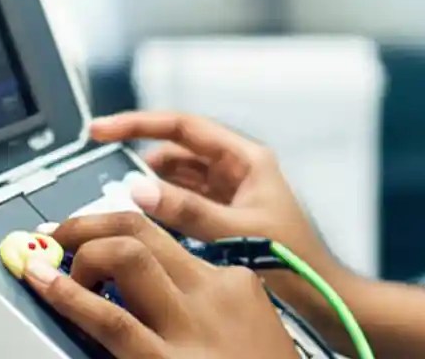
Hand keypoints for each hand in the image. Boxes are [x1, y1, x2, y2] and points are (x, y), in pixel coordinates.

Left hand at [22, 212, 297, 357]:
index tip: (91, 235)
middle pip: (142, 228)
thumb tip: (143, 291)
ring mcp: (192, 327)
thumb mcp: (247, 332)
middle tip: (60, 236)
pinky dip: (69, 296)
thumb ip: (206, 307)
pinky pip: (111, 319)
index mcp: (235, 283)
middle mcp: (215, 293)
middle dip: (90, 223)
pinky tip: (46, 285)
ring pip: (127, 254)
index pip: (167, 238)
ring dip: (83, 253)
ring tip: (58, 269)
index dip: (117, 231)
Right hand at [90, 113, 353, 324]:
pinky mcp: (222, 218)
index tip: (102, 129)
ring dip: (147, 190)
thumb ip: (188, 211)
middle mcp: (236, 170)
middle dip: (138, 162)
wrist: (323, 301)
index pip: (183, 127)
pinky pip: (181, 205)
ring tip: (119, 206)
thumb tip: (140, 190)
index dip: (138, 124)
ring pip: (174, 180)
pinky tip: (142, 226)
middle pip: (174, 152)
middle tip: (103, 175)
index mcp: (246, 159)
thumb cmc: (298, 265)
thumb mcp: (238, 234)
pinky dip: (159, 211)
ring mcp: (228, 194)